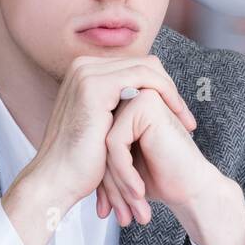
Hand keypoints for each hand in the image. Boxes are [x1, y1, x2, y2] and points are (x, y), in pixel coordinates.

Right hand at [3, 55, 195, 244]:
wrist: (57, 181)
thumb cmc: (81, 164)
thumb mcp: (103, 129)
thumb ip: (117, 109)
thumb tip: (140, 102)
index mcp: (85, 74)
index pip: (136, 68)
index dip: (162, 89)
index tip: (179, 116)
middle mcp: (83, 67)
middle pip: (144, 63)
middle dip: (170, 90)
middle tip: (187, 119)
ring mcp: (87, 73)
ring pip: (147, 68)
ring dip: (172, 93)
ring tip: (186, 121)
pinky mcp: (95, 86)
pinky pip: (144, 78)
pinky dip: (165, 94)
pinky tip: (176, 117)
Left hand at [100, 88, 244, 244]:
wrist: (193, 190)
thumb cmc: (160, 181)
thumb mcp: (120, 167)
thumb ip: (100, 153)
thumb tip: (66, 165)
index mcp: (125, 108)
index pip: (96, 142)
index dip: (103, 178)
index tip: (112, 207)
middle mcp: (132, 97)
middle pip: (98, 142)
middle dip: (108, 184)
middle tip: (123, 214)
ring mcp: (139, 98)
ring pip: (104, 145)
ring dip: (117, 183)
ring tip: (132, 210)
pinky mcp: (144, 107)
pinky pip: (115, 145)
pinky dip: (124, 174)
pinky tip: (140, 192)